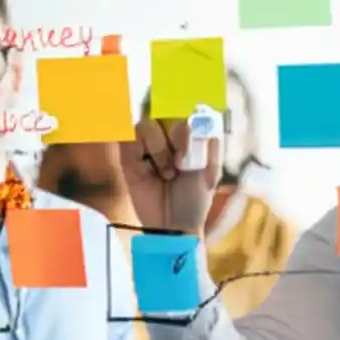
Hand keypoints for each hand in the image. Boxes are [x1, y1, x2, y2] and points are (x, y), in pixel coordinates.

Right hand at [119, 119, 219, 233]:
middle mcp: (165, 138)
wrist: (173, 226)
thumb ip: (212, 147)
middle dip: (177, 140)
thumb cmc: (194, 200)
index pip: (184, 112)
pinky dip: (140, 152)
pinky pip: (128, 139)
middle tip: (182, 164)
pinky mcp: (128, 158)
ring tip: (166, 173)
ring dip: (159, 148)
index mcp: (186, 138)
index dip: (189, 125)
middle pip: (164, 115)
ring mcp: (145, 147)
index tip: (195, 148)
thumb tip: (203, 121)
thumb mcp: (211, 174)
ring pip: (146, 125)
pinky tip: (149, 171)